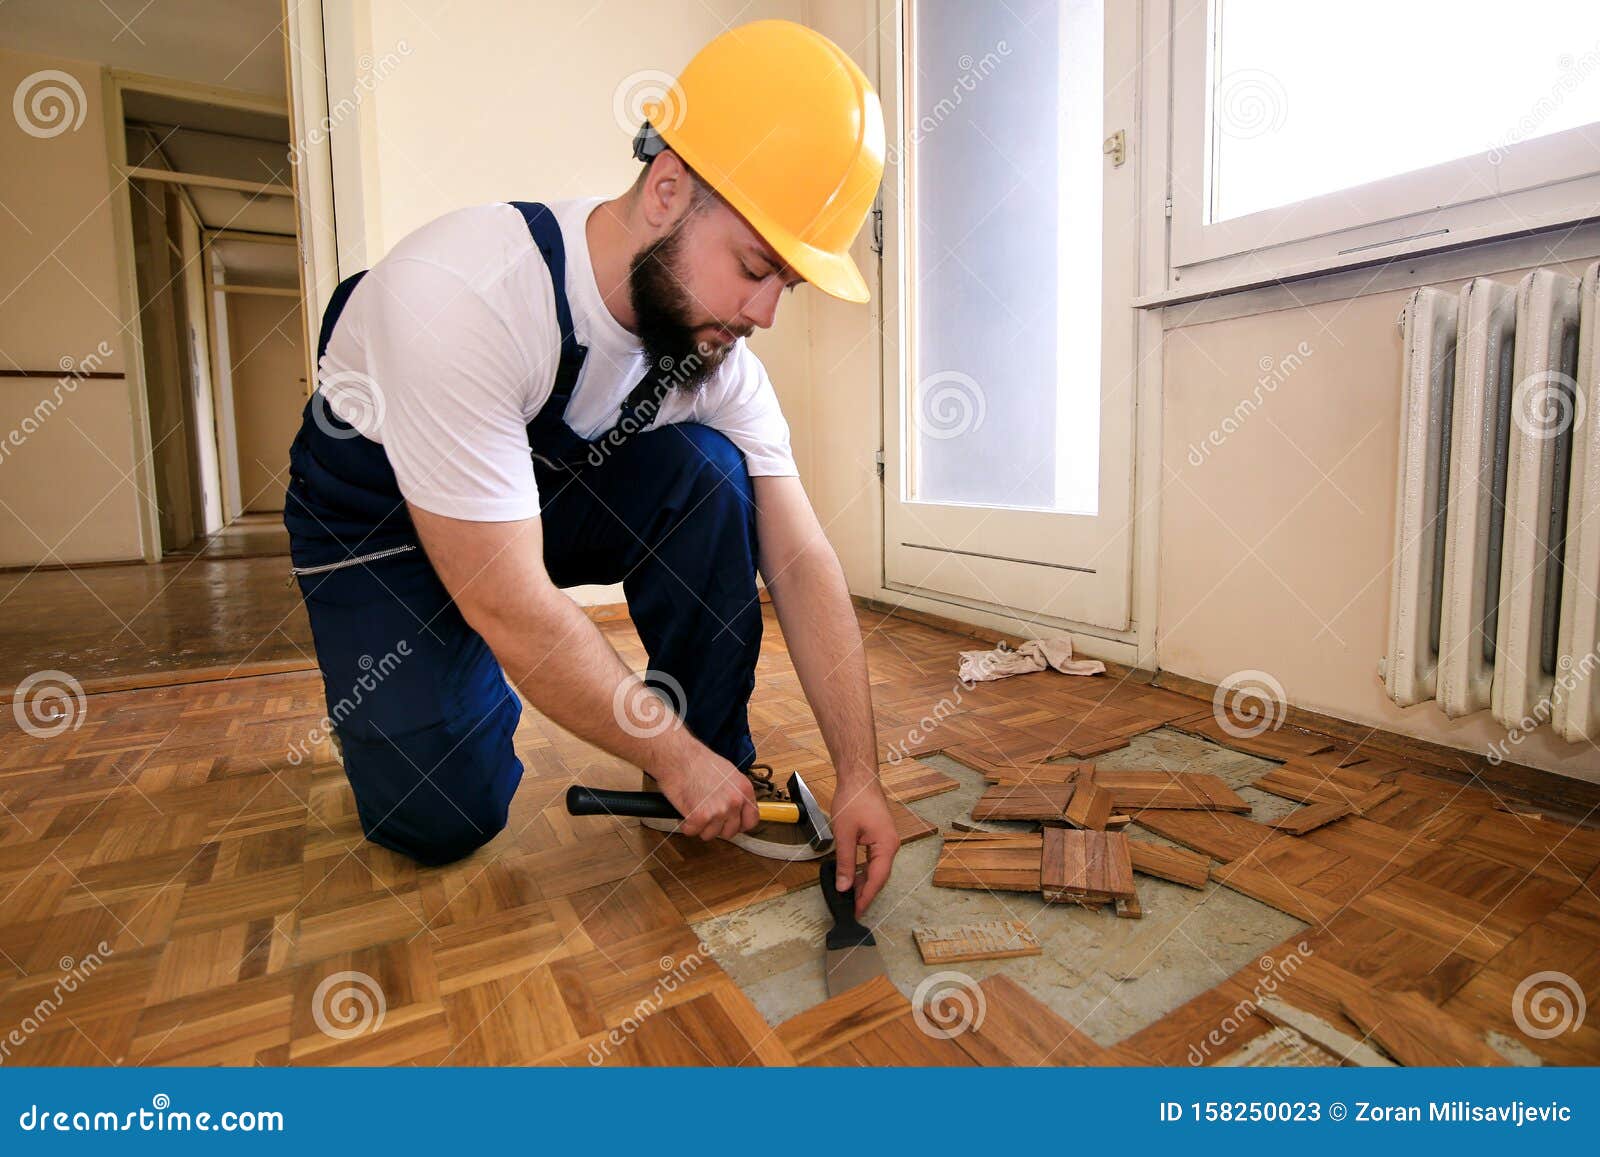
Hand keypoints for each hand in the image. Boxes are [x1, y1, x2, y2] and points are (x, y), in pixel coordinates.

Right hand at [651, 743, 757, 840]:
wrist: (679, 756)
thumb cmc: (699, 761)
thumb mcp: (729, 774)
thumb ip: (736, 793)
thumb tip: (737, 809)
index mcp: (744, 790)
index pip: (752, 820)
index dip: (740, 825)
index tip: (731, 824)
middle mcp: (735, 802)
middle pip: (730, 831)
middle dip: (717, 827)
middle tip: (706, 816)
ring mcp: (718, 811)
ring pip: (710, 834)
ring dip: (700, 827)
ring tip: (693, 810)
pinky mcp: (700, 817)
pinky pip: (692, 831)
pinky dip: (686, 825)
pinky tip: (684, 812)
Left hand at [829, 779, 899, 914]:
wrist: (859, 778)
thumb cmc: (854, 800)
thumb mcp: (844, 834)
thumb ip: (845, 863)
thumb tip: (844, 886)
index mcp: (887, 845)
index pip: (877, 879)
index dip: (866, 897)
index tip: (857, 911)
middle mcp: (891, 845)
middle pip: (879, 876)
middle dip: (865, 892)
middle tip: (850, 907)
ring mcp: (887, 840)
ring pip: (876, 869)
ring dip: (863, 881)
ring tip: (849, 894)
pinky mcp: (880, 837)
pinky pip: (874, 859)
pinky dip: (864, 869)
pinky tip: (853, 875)